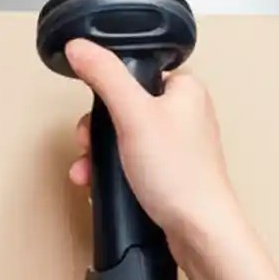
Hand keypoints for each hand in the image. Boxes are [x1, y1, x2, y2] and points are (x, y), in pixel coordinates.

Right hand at [64, 39, 241, 249]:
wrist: (199, 231)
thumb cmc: (180, 175)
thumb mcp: (134, 115)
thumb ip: (105, 76)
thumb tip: (80, 47)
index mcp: (185, 90)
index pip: (135, 72)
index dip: (107, 90)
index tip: (95, 110)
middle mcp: (184, 115)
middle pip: (123, 107)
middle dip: (97, 130)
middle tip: (90, 143)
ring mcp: (177, 146)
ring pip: (123, 138)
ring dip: (99, 154)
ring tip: (89, 169)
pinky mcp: (169, 173)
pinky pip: (131, 164)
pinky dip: (112, 172)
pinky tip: (100, 185)